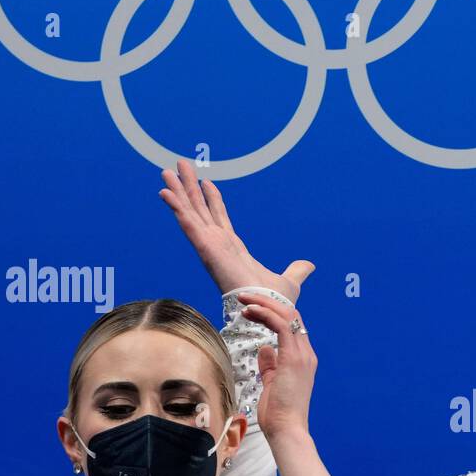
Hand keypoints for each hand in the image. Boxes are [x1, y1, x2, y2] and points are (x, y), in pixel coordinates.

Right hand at [160, 157, 315, 299]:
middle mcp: (217, 244)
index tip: (205, 181)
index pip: (219, 217)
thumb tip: (309, 266)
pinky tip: (165, 193)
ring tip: (166, 172)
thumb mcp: (289, 280)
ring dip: (177, 192)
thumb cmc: (274, 301)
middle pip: (200, 210)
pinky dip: (176, 208)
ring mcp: (210, 245)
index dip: (212, 199)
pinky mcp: (206, 249)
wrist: (268, 309)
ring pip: (190, 213)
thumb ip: (297, 271)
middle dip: (189, 189)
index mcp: (233, 248)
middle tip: (179, 166)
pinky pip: (188, 225)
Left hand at [236, 291, 317, 441]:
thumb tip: (264, 349)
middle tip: (244, 297)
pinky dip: (265, 314)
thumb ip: (270, 365)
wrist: (287, 429)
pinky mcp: (293, 358)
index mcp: (303, 358)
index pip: (292, 325)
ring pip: (286, 314)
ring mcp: (302, 354)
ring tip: (243, 300)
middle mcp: (306, 353)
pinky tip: (249, 311)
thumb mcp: (271, 383)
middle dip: (266, 301)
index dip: (272, 312)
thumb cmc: (278, 413)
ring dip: (263, 303)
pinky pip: (281, 325)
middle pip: (291, 314)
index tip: (250, 310)